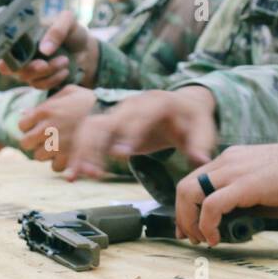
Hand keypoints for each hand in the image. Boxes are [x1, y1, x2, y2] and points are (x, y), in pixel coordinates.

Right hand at [0, 10, 98, 89]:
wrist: (87, 49)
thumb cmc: (73, 32)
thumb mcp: (68, 22)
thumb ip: (56, 31)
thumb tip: (43, 50)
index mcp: (21, 37)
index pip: (2, 49)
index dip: (6, 57)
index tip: (21, 59)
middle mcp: (20, 54)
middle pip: (10, 68)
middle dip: (29, 68)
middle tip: (44, 63)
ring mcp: (29, 68)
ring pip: (27, 78)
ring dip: (48, 72)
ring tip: (64, 60)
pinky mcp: (39, 80)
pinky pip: (40, 86)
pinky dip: (54, 80)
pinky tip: (65, 71)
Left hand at [16, 85, 97, 171]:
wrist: (113, 113)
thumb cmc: (92, 101)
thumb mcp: (71, 91)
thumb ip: (48, 101)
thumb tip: (23, 113)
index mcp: (46, 110)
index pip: (22, 125)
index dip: (30, 127)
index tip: (40, 128)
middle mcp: (48, 127)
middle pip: (26, 143)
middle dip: (35, 143)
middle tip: (46, 140)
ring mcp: (58, 143)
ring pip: (39, 156)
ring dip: (47, 154)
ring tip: (59, 148)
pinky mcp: (69, 156)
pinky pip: (55, 167)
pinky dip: (61, 163)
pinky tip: (68, 155)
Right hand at [65, 87, 217, 180]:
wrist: (182, 107)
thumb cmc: (192, 119)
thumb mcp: (203, 128)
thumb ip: (201, 143)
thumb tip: (200, 159)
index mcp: (158, 102)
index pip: (140, 115)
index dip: (130, 133)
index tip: (122, 154)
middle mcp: (133, 104)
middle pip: (109, 120)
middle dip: (98, 145)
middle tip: (95, 172)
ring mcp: (119, 113)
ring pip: (92, 128)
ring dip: (83, 151)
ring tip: (78, 176)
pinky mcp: (111, 125)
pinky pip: (88, 136)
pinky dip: (80, 154)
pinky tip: (74, 175)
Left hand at [174, 143, 277, 244]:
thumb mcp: (263, 186)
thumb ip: (244, 198)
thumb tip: (231, 220)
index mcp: (232, 160)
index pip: (195, 180)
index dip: (186, 206)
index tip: (190, 227)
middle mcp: (227, 162)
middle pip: (184, 187)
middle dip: (181, 216)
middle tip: (189, 237)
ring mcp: (233, 172)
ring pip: (189, 193)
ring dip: (189, 221)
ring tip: (202, 239)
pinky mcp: (243, 185)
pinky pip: (210, 206)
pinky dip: (206, 225)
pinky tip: (216, 237)